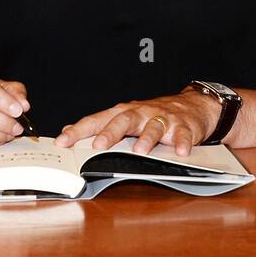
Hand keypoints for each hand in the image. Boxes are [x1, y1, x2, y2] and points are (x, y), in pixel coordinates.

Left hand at [53, 89, 221, 155]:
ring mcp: (163, 119)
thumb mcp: (125, 116)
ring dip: (146, 138)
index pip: (97, 120)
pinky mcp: (183, 127)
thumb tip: (68, 131)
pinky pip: (182, 135)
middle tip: (98, 146)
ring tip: (139, 150)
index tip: (62, 141)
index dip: (79, 130)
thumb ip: (99, 125)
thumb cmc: (154, 114)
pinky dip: (181, 143)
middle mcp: (141, 113)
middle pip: (123, 120)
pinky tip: (180, 152)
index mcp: (124, 112)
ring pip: (153, 127)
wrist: (192, 105)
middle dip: (110, 133)